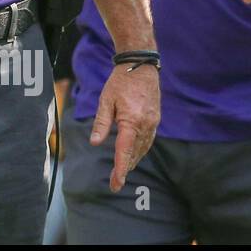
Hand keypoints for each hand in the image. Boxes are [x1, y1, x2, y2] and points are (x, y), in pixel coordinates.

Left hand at [89, 62, 159, 191]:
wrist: (140, 67)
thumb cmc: (120, 82)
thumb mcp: (106, 101)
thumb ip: (101, 123)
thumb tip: (95, 143)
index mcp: (132, 121)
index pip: (125, 150)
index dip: (120, 168)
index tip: (117, 182)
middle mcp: (145, 125)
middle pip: (134, 153)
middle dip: (125, 168)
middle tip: (115, 183)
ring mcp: (153, 123)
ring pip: (143, 149)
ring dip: (133, 161)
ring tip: (122, 172)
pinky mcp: (155, 120)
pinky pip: (148, 140)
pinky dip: (140, 150)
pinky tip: (133, 155)